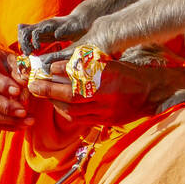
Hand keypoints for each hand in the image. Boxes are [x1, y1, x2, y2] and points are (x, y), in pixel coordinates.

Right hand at [0, 38, 35, 129]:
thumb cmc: (3, 63)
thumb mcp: (12, 59)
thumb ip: (19, 70)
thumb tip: (25, 84)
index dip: (3, 85)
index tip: (18, 91)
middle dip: (6, 107)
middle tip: (24, 111)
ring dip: (9, 120)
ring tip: (28, 121)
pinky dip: (7, 126)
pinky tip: (21, 125)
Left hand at [24, 58, 184, 124]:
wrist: (151, 92)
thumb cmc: (128, 74)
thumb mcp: (110, 63)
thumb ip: (87, 66)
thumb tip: (61, 66)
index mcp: (108, 75)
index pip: (78, 74)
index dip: (60, 72)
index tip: (47, 68)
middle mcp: (106, 94)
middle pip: (71, 95)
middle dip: (49, 90)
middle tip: (34, 85)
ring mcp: (106, 110)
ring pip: (73, 110)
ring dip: (55, 103)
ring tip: (44, 94)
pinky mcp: (106, 120)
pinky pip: (81, 119)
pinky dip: (67, 113)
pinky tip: (60, 106)